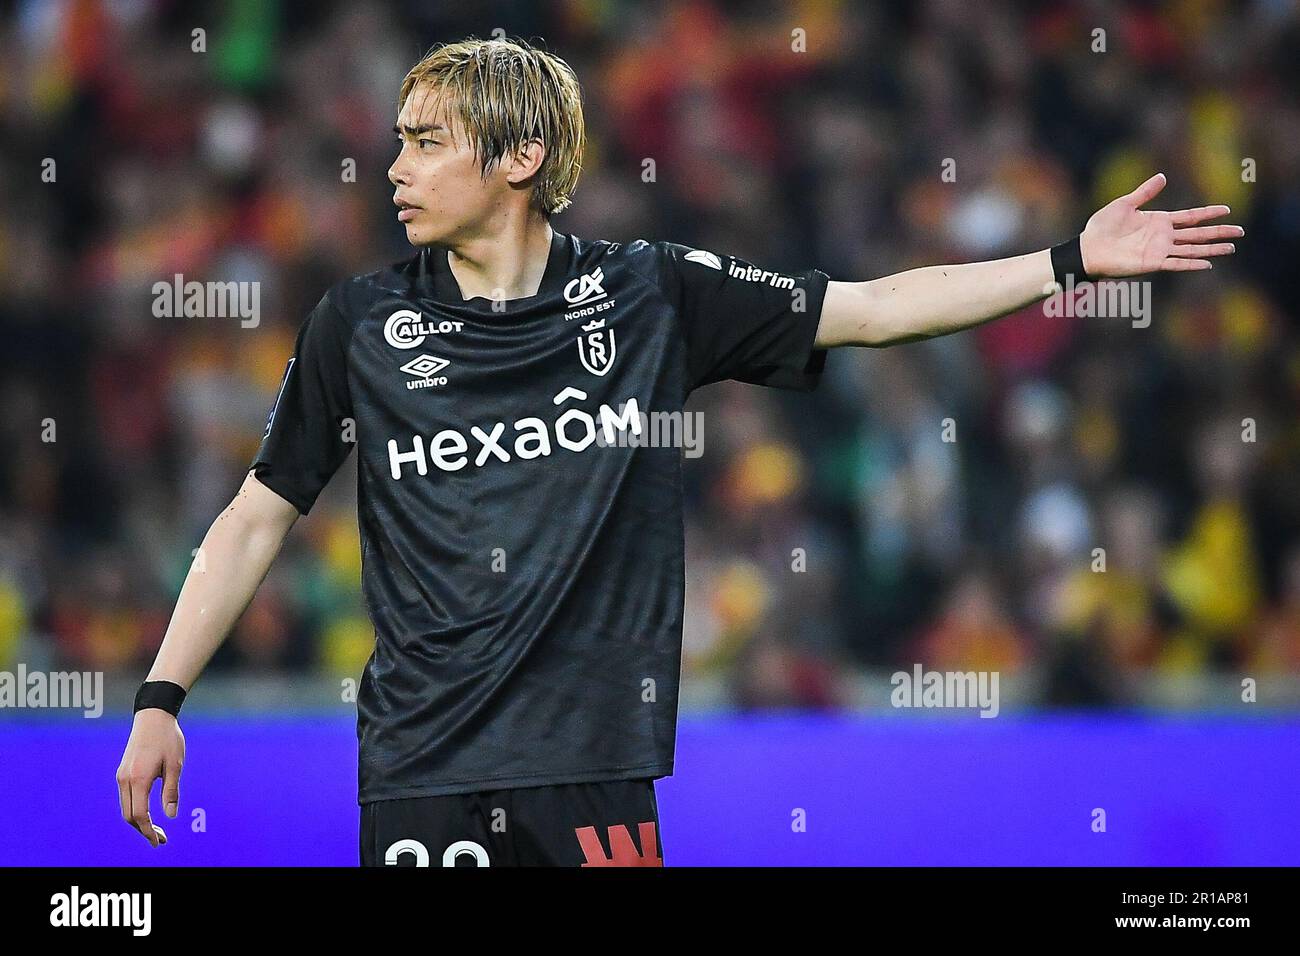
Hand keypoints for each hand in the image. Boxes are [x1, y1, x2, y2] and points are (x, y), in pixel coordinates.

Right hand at [116, 709, 185, 846]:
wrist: (153, 716)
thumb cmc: (168, 738)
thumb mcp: (175, 765)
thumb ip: (171, 791)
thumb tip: (170, 816)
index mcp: (138, 779)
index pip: (139, 815)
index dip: (148, 832)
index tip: (159, 842)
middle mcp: (125, 780)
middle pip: (129, 816)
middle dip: (143, 830)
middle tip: (161, 839)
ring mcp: (121, 776)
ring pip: (125, 808)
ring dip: (138, 821)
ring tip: (156, 829)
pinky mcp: (122, 772)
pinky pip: (125, 798)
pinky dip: (135, 810)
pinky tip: (147, 813)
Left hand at [1079, 173, 1242, 277]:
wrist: (1088, 248)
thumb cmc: (1101, 226)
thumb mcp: (1124, 204)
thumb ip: (1144, 192)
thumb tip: (1163, 177)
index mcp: (1158, 220)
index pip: (1190, 216)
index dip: (1208, 213)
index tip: (1227, 210)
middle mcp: (1163, 237)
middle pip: (1197, 234)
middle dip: (1218, 232)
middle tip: (1240, 232)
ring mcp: (1159, 250)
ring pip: (1192, 249)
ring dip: (1212, 249)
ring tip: (1232, 248)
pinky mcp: (1152, 263)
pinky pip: (1176, 264)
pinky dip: (1191, 264)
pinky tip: (1208, 263)